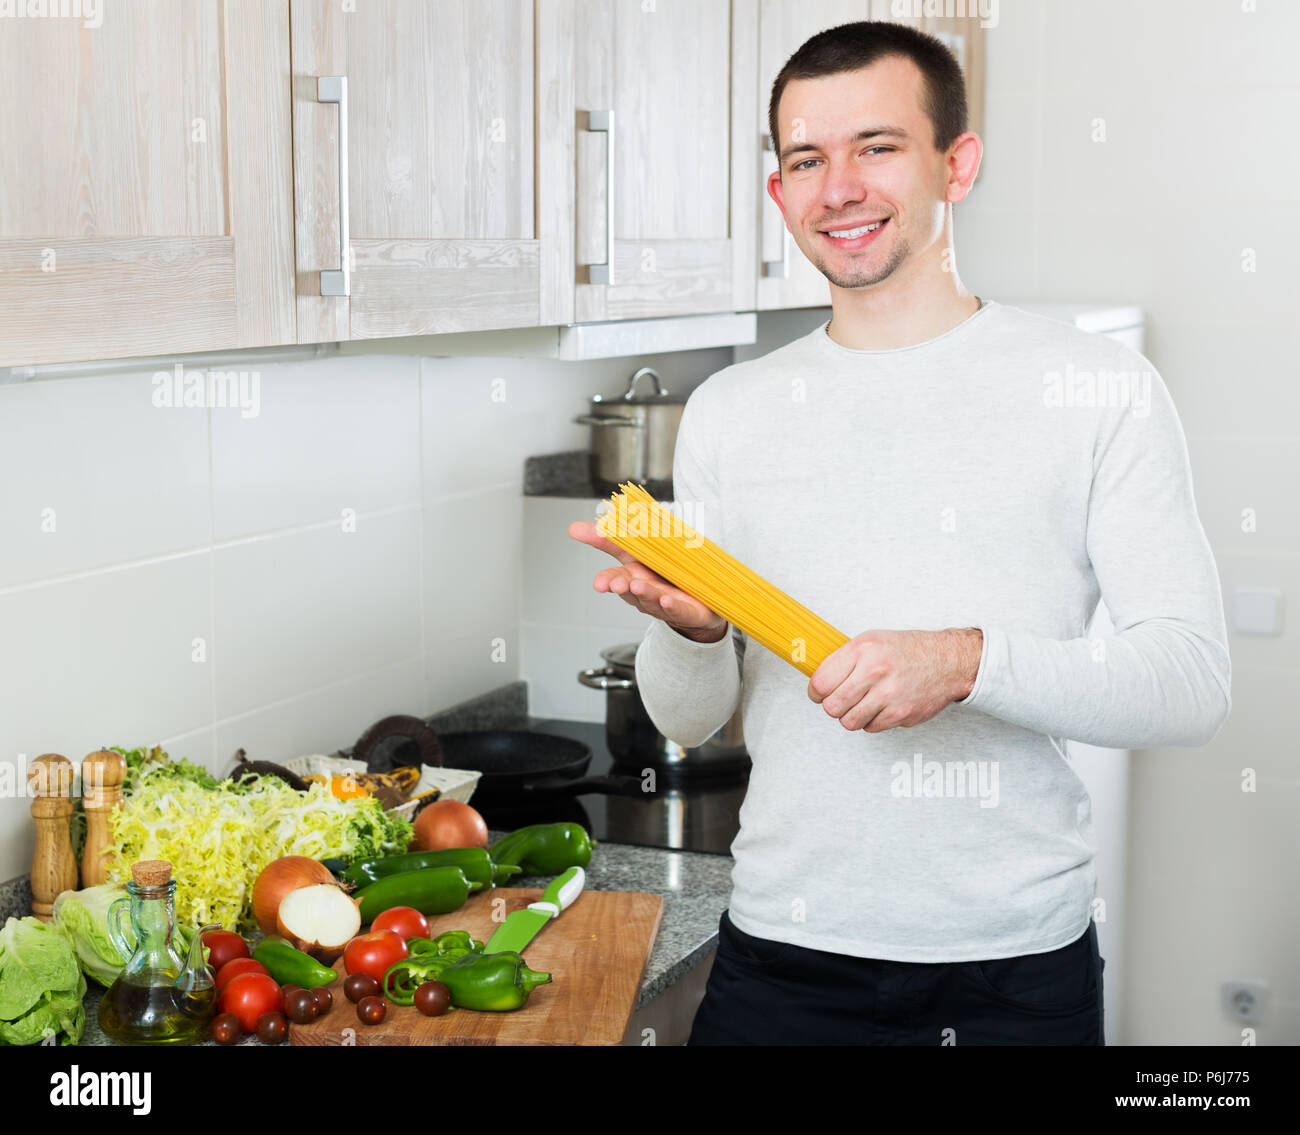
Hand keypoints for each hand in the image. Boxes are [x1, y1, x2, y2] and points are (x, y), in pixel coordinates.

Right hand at [567, 520, 727, 642]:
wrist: (699, 594)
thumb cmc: (665, 571)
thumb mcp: (638, 549)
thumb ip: (612, 538)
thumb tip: (572, 528)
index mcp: (633, 575)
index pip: (614, 576)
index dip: (606, 580)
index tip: (598, 583)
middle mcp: (646, 592)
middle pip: (630, 590)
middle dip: (622, 586)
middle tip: (617, 583)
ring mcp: (664, 603)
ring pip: (652, 599)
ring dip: (644, 592)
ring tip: (638, 585)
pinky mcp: (685, 611)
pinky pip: (677, 609)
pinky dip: (671, 606)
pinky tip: (666, 600)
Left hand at [807, 628, 981, 731]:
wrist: (947, 662)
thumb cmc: (908, 650)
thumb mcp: (871, 641)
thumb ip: (844, 659)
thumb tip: (817, 680)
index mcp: (863, 650)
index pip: (821, 682)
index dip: (815, 692)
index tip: (818, 693)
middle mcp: (875, 671)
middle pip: (832, 706)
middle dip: (833, 706)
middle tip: (841, 700)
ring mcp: (889, 695)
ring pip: (849, 721)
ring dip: (851, 716)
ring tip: (861, 704)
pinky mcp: (901, 714)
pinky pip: (870, 728)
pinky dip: (871, 721)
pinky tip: (879, 707)